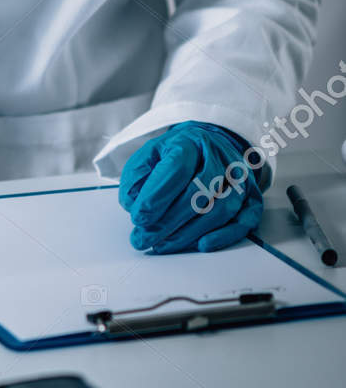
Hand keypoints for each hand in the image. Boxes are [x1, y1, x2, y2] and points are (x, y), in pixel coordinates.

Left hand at [119, 122, 263, 253]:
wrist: (209, 145)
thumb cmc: (175, 155)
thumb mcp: (148, 156)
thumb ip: (136, 178)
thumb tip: (134, 205)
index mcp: (190, 142)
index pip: (177, 168)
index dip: (158, 195)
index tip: (139, 217)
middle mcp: (220, 157)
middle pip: (200, 192)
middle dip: (168, 221)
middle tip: (144, 238)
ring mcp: (239, 177)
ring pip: (221, 209)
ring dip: (190, 233)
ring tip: (163, 245)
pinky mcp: (252, 196)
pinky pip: (245, 220)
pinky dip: (225, 236)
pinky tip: (202, 245)